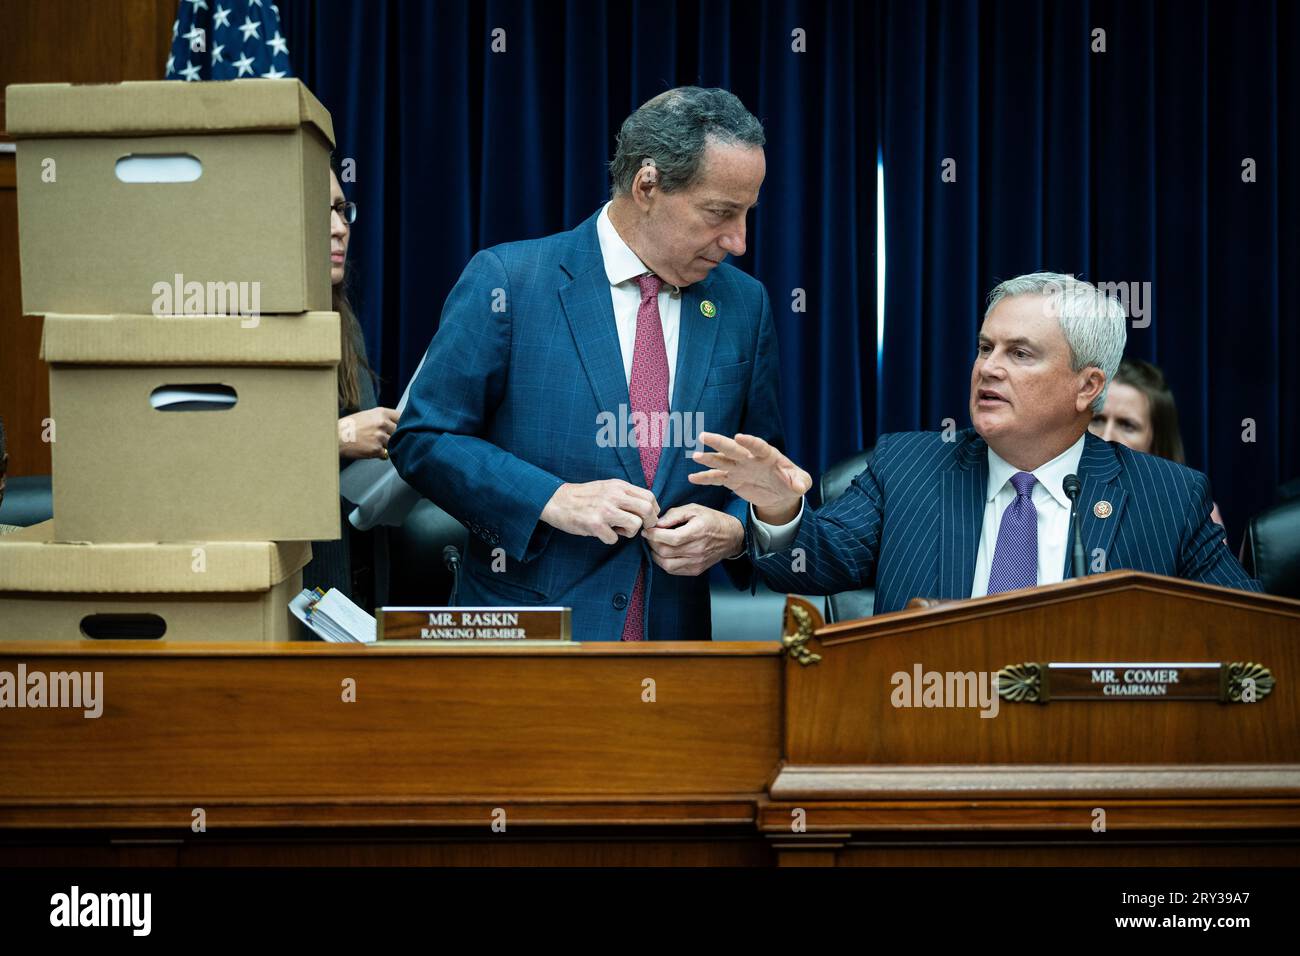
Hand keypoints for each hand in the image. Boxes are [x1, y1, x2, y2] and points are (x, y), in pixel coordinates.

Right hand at [339, 407, 400, 459]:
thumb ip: (382, 419)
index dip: (404, 423)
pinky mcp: (376, 449)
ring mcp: (380, 436)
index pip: (402, 417)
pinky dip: (380, 455)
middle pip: (400, 431)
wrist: (336, 437)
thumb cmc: (350, 426)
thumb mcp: (367, 415)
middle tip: (386, 439)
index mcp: (381, 413)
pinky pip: (386, 454)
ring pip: (393, 443)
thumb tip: (396, 425)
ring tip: (374, 444)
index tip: (404, 427)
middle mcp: (382, 423)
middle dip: (396, 436)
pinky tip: (370, 451)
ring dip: (387, 446)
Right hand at [540, 479, 659, 544]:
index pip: (650, 497)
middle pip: (648, 511)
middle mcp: (614, 495)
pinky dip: (609, 539)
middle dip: (648, 524)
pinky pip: (614, 539)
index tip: (646, 519)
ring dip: (629, 532)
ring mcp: (604, 510)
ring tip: (616, 529)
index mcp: (619, 486)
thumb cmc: (585, 497)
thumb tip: (648, 511)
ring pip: (635, 525)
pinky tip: (601, 532)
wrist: (556, 500)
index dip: (653, 511)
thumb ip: (626, 495)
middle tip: (639, 528)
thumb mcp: (607, 488)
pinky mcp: (594, 524)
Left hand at [643, 504, 744, 575]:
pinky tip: (664, 553)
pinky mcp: (696, 570)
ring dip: (656, 555)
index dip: (654, 535)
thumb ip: (674, 515)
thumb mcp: (694, 509)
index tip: (647, 530)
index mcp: (698, 531)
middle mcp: (698, 550)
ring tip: (655, 545)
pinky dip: (664, 562)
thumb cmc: (711, 520)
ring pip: (667, 564)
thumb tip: (656, 524)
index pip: (670, 538)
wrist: (731, 537)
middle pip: (665, 552)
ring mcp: (697, 562)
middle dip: (652, 543)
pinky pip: (673, 570)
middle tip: (649, 536)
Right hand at [688, 432, 811, 523]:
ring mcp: (739, 468)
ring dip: (709, 459)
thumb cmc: (792, 483)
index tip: (739, 436)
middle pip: (733, 449)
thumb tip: (799, 487)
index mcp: (768, 455)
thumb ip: (800, 482)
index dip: (749, 442)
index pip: (758, 446)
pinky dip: (705, 478)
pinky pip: (716, 478)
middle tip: (704, 436)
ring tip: (695, 456)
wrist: (780, 494)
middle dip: (719, 442)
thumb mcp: (801, 483)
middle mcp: (750, 458)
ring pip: (721, 461)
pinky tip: (693, 478)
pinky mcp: (732, 480)